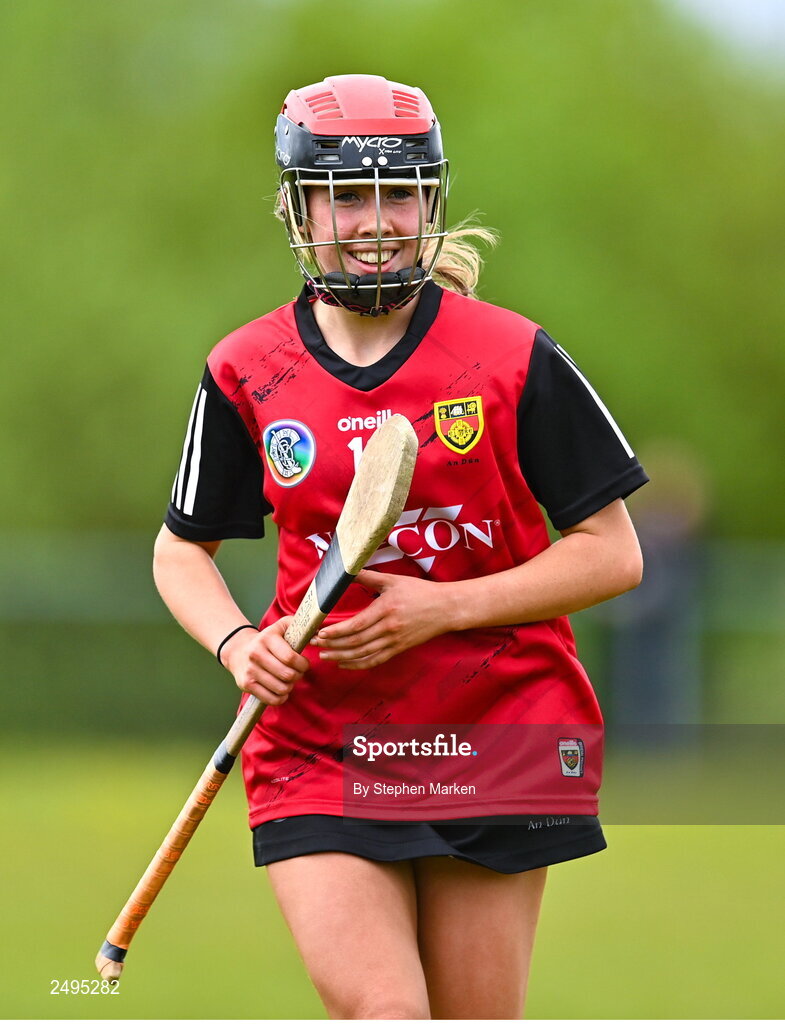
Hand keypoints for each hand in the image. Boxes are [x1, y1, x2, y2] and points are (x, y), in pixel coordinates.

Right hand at [222, 617, 309, 704]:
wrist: (238, 650)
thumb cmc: (267, 640)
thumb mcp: (281, 627)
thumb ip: (299, 626)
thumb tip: (319, 633)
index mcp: (267, 638)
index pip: (290, 658)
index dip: (302, 664)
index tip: (304, 664)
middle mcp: (256, 654)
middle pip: (287, 675)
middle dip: (298, 676)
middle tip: (297, 673)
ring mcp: (250, 670)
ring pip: (281, 688)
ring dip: (290, 687)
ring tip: (289, 680)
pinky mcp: (246, 684)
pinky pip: (271, 699)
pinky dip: (281, 698)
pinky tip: (281, 690)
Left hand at [311, 570, 454, 669]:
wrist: (445, 608)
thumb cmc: (419, 592)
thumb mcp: (393, 580)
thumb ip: (368, 576)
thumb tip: (346, 568)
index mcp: (386, 610)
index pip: (356, 625)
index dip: (337, 632)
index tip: (321, 633)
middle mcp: (389, 628)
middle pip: (356, 642)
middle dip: (333, 645)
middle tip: (314, 644)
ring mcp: (394, 641)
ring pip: (363, 654)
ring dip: (341, 657)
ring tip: (324, 656)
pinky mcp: (398, 649)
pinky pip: (375, 660)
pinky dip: (358, 665)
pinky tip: (344, 664)